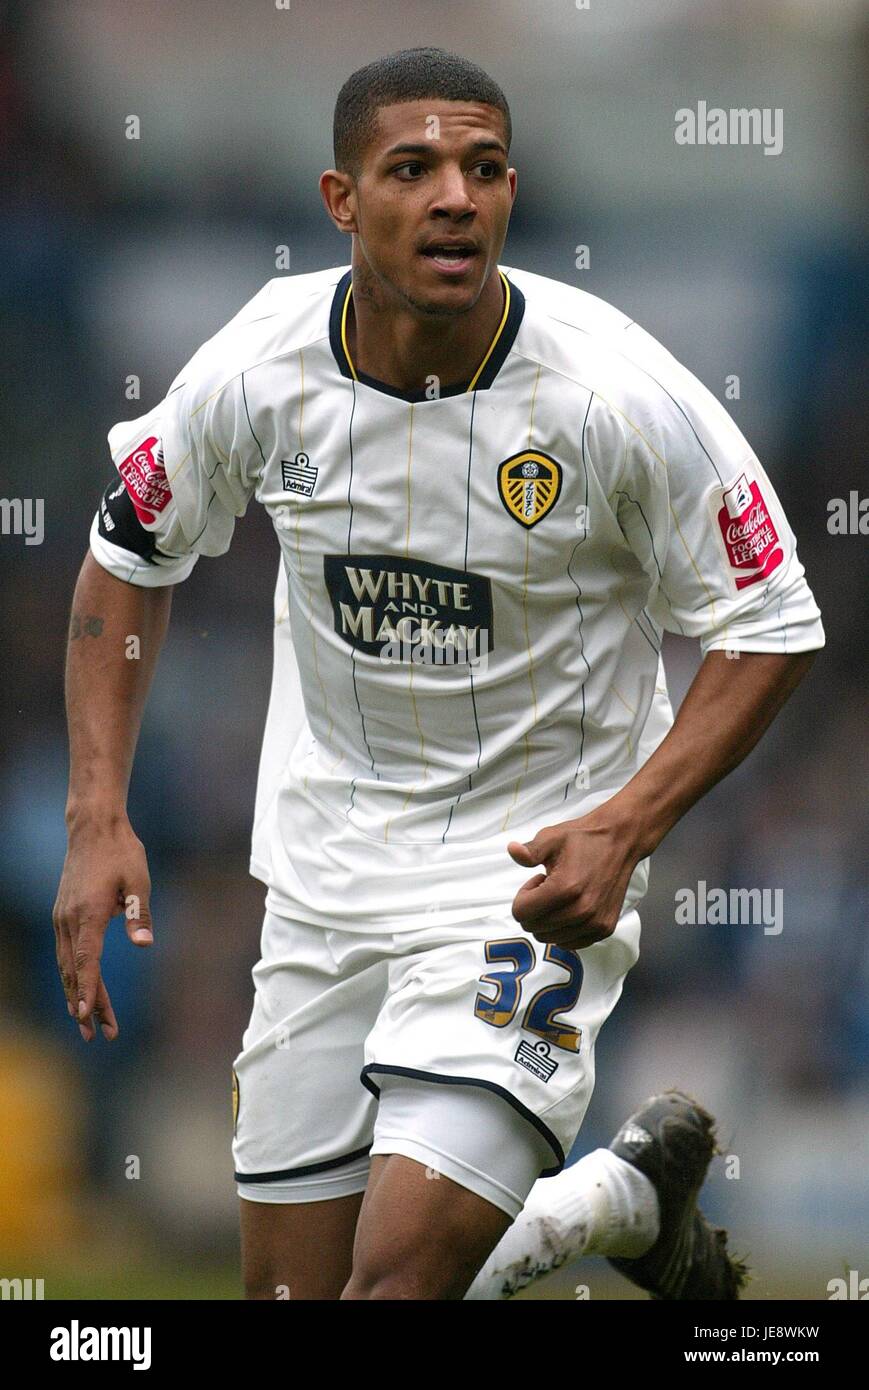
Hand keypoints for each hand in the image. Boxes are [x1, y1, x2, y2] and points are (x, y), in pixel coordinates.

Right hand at [52, 814, 153, 1040]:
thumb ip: (140, 914)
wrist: (93, 828)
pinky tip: (79, 990)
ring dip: (77, 995)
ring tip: (88, 1025)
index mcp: (88, 913)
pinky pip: (65, 953)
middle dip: (86, 1005)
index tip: (87, 1016)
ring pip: (66, 966)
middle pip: (75, 971)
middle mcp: (69, 920)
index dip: (87, 990)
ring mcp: (62, 918)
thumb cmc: (121, 852)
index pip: (86, 960)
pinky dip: (72, 976)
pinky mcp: (64, 915)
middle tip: (99, 1036)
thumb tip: (144, 945)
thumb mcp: (139, 879)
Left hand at [507, 806, 640, 948]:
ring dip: (549, 920)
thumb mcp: (551, 838)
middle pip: (533, 927)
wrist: (620, 841)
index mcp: (565, 888)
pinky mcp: (604, 929)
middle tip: (549, 887)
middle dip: (534, 908)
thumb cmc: (583, 839)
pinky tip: (572, 906)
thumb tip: (512, 850)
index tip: (538, 880)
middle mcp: (581, 910)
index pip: (521, 913)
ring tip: (563, 896)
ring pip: (550, 938)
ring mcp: (594, 922)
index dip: (523, 896)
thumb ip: (529, 851)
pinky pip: (570, 943)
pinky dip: (564, 929)